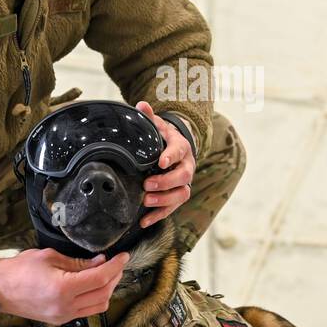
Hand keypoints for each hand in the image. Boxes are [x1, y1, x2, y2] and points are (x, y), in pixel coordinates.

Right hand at [0, 248, 129, 323]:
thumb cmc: (20, 268)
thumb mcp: (50, 257)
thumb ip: (78, 262)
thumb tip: (100, 262)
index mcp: (63, 289)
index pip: (100, 278)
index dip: (116, 266)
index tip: (124, 256)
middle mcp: (66, 306)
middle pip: (104, 293)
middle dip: (115, 277)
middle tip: (117, 263)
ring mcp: (63, 316)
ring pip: (98, 305)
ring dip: (108, 290)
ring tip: (108, 273)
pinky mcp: (60, 319)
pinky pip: (87, 311)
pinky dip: (96, 298)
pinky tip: (94, 285)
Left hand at [135, 101, 194, 227]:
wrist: (175, 151)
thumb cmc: (163, 138)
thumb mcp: (157, 126)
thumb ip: (149, 117)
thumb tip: (141, 105)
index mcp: (180, 147)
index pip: (179, 151)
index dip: (172, 156)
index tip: (162, 161)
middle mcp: (186, 166)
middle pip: (183, 177)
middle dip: (166, 182)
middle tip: (148, 185)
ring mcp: (183, 183)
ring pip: (181, 194)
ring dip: (165, 200)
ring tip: (146, 201)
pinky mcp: (177, 196)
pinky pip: (172, 208)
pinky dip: (158, 215)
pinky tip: (144, 221)